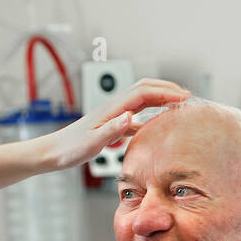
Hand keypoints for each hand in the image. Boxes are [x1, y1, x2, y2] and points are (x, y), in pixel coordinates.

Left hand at [40, 78, 189, 170]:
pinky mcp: (112, 123)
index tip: (184, 98)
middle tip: (187, 97)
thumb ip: (111, 130)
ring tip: (179, 105)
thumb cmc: (70, 148)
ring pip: (142, 99)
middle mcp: (114, 107)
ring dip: (161, 98)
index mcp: (112, 109)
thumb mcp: (91, 142)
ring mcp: (114, 114)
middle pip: (146, 88)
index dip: (166, 93)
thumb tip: (130, 116)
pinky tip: (158, 124)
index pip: (144, 92)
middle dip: (167, 89)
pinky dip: (151, 113)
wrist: (53, 152)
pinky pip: (137, 113)